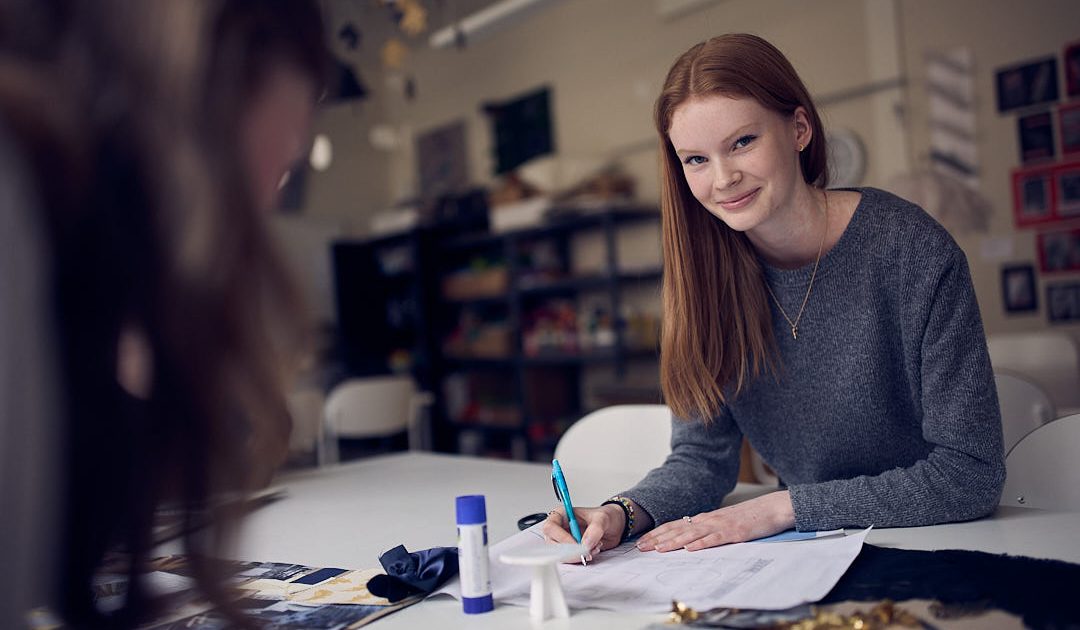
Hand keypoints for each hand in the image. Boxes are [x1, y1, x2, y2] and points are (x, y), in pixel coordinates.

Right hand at [541, 504, 624, 562]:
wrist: (615, 525)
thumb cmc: (606, 516)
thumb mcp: (603, 518)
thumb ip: (595, 529)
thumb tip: (586, 543)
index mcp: (562, 514)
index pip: (551, 527)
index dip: (561, 537)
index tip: (576, 545)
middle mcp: (560, 528)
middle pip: (552, 543)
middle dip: (569, 551)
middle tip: (584, 553)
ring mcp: (565, 540)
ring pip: (561, 554)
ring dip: (577, 555)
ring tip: (593, 549)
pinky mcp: (571, 551)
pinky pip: (571, 559)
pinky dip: (582, 558)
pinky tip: (593, 551)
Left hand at [635, 491, 794, 551]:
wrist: (774, 507)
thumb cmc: (751, 517)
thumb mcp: (725, 522)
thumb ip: (709, 529)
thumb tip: (691, 540)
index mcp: (706, 518)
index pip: (676, 525)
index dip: (658, 533)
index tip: (642, 541)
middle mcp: (710, 520)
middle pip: (679, 529)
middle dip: (658, 538)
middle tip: (640, 547)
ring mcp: (722, 525)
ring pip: (693, 534)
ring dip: (674, 541)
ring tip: (658, 549)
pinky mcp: (736, 532)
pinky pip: (716, 539)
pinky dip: (702, 544)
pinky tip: (691, 549)